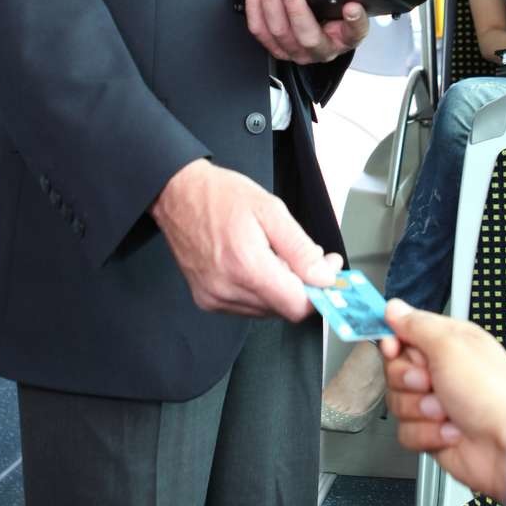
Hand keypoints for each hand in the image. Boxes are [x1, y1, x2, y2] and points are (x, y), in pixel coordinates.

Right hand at [153, 158, 341, 319]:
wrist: (177, 195)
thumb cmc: (221, 196)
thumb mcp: (270, 209)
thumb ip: (299, 248)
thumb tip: (324, 277)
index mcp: (246, 266)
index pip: (296, 305)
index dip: (319, 291)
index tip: (328, 270)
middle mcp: (228, 289)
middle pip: (283, 309)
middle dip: (302, 285)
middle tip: (307, 256)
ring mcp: (215, 298)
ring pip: (267, 310)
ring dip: (281, 289)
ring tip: (275, 255)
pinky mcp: (207, 300)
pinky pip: (247, 308)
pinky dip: (260, 291)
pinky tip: (256, 265)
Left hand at [244, 0, 369, 64]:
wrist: (317, 28)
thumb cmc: (332, 16)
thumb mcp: (349, 5)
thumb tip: (352, 2)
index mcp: (342, 40)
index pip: (352, 34)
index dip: (353, 21)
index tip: (351, 7)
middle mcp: (317, 50)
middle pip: (305, 34)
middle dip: (294, 5)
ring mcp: (293, 50)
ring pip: (276, 31)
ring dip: (268, 0)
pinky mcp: (272, 45)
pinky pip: (258, 28)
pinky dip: (255, 3)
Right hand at [380, 301, 505, 500]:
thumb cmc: (492, 393)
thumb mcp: (450, 346)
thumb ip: (417, 325)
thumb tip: (395, 308)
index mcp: (449, 343)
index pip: (405, 334)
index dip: (393, 341)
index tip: (392, 348)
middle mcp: (443, 371)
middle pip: (396, 370)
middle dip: (409, 380)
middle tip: (430, 382)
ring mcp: (437, 404)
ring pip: (398, 402)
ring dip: (421, 409)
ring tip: (448, 411)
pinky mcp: (433, 434)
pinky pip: (407, 432)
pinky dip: (428, 434)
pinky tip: (451, 431)